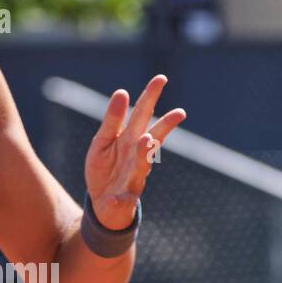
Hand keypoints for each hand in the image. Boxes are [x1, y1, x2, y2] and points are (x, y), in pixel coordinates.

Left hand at [85, 75, 185, 229]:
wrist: (103, 203)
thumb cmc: (105, 168)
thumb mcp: (101, 142)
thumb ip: (112, 121)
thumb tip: (122, 92)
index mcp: (131, 138)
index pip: (142, 114)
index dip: (150, 97)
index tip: (161, 78)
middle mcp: (137, 156)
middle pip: (151, 137)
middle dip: (164, 125)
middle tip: (180, 113)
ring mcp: (133, 178)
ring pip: (142, 166)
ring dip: (143, 154)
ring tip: (146, 140)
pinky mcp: (124, 200)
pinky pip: (122, 200)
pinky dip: (119, 200)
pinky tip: (115, 198)